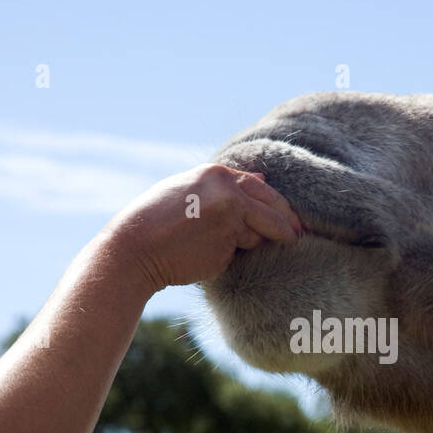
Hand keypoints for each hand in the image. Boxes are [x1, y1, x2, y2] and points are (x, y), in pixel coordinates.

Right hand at [107, 163, 302, 291]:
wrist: (134, 249)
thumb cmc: (157, 219)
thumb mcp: (190, 189)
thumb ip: (226, 186)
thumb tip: (264, 180)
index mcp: (218, 174)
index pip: (262, 189)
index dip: (280, 206)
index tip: (293, 220)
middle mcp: (229, 195)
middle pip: (272, 212)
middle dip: (287, 227)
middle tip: (297, 237)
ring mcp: (230, 223)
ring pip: (257, 236)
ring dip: (249, 244)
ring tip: (212, 243)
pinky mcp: (226, 249)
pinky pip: (238, 256)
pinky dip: (229, 258)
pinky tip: (203, 255)